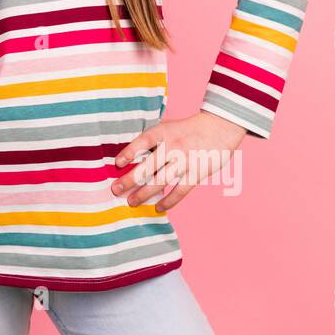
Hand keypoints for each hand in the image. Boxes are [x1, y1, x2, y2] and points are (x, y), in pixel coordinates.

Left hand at [111, 110, 248, 211]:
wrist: (219, 127)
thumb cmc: (187, 129)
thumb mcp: (168, 127)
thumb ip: (152, 140)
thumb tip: (130, 156)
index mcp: (163, 132)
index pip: (142, 142)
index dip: (128, 153)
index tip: (116, 164)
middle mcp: (173, 147)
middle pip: (147, 166)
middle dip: (129, 180)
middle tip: (116, 190)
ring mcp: (185, 161)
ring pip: (160, 181)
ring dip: (144, 193)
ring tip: (131, 202)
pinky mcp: (196, 173)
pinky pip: (180, 191)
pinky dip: (169, 201)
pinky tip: (158, 207)